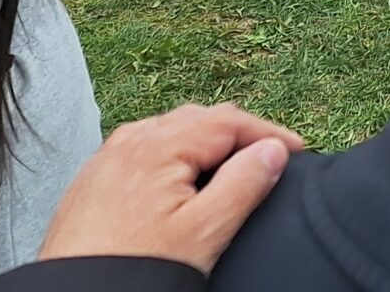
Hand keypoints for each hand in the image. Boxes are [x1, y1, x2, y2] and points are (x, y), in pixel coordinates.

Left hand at [36, 103, 301, 270]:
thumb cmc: (134, 270)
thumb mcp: (203, 232)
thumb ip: (243, 184)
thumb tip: (273, 150)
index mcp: (159, 145)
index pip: (228, 121)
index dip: (268, 132)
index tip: (297, 150)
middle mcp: (130, 141)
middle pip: (198, 119)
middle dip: (238, 133)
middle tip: (268, 156)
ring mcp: (107, 159)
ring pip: (168, 131)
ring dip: (204, 141)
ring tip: (230, 163)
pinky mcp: (93, 181)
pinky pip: (142, 150)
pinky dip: (172, 154)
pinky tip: (179, 179)